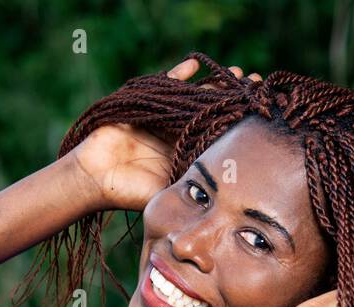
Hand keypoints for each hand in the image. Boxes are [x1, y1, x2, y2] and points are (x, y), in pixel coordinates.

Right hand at [69, 58, 260, 211]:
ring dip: (213, 83)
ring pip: (193, 96)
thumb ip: (191, 189)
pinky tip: (194, 65)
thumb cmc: (128, 192)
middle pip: (211, 110)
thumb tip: (226, 193)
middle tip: (256, 83)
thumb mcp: (167, 194)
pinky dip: (178, 74)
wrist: (93, 180)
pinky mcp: (145, 106)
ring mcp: (162, 118)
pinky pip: (164, 86)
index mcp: (187, 154)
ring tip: (235, 72)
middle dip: (233, 97)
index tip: (260, 111)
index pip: (219, 134)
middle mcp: (178, 134)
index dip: (238, 122)